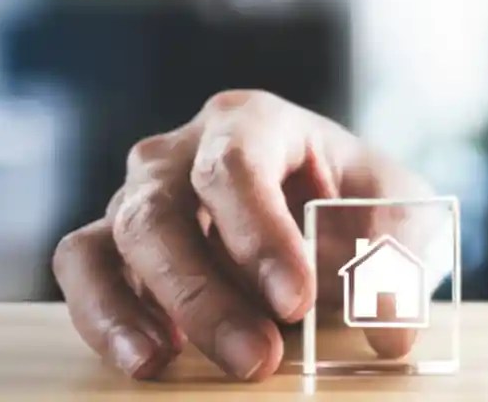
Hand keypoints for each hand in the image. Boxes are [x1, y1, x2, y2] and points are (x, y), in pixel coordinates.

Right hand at [51, 90, 431, 380]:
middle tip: (257, 357)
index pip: (236, 167)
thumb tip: (390, 328)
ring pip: (115, 239)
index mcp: (255, 122)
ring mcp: (143, 192)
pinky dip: (102, 314)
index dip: (258, 235)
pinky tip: (148, 358)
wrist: (335, 211)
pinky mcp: (117, 242)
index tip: (295, 300)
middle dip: (205, 292)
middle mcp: (184, 149)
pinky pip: (84, 268)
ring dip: (143, 308)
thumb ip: (400, 261)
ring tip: (165, 364)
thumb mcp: (402, 213)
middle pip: (163, 209)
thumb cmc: (362, 199)